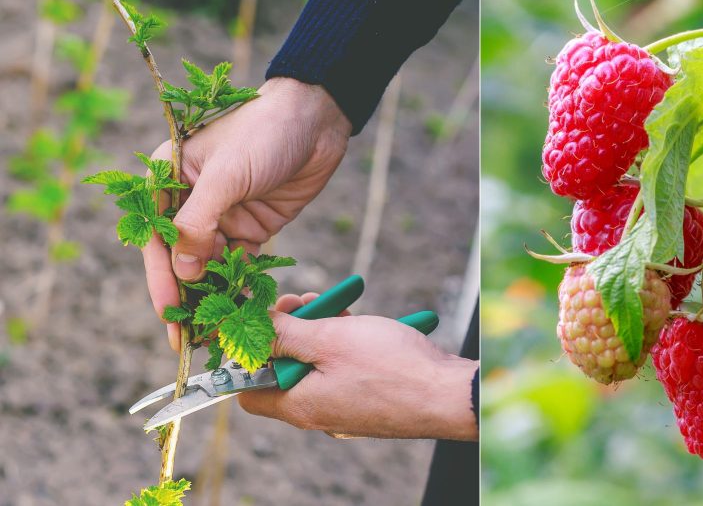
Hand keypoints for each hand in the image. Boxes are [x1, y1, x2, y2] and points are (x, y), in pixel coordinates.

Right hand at [142, 77, 351, 350]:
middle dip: (185, 299)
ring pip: (210, 267)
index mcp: (168, 179)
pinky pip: (241, 265)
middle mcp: (190, 201)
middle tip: (189, 342)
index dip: (162, 281)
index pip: (157, 240)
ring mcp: (223, 217)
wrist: (317, 120)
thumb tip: (184, 271)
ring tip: (216, 336)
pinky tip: (244, 313)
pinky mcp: (253, 227)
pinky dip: (241, 288)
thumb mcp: (226, 176)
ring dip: (212, 298)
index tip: (169, 318)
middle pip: (181, 260)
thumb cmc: (264, 132)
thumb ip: (200, 223)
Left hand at [238, 293, 478, 440]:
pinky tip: (358, 319)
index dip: (245, 356)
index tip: (259, 322)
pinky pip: (344, 367)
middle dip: (290, 329)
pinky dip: (346, 342)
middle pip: (285, 368)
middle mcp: (319, 411)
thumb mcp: (329, 339)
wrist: (448, 392)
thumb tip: (249, 326)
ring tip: (334, 304)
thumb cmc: (391, 369)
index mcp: (299, 405)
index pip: (248, 391)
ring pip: (318, 363)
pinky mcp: (369, 397)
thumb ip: (284, 333)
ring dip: (321, 330)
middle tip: (302, 301)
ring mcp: (345, 405)